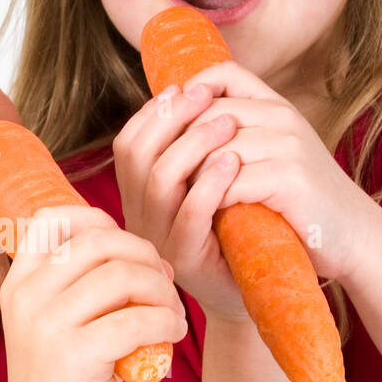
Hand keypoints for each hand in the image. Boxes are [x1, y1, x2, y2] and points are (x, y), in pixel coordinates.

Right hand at [0, 205, 188, 381]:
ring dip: (161, 290)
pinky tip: (172, 334)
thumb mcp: (55, 324)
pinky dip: (167, 321)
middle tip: (164, 283)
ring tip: (172, 313)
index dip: (101, 222)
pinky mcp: (75, 355)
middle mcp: (27, 296)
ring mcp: (47, 324)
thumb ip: (79, 285)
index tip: (129, 252)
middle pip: (100, 241)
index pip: (55, 219)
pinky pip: (138, 318)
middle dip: (144, 256)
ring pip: (123, 275)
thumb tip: (143, 253)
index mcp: (19, 283)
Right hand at [112, 82, 248, 319]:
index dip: (152, 113)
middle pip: (137, 156)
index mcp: (137, 199)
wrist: (254, 293)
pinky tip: (232, 162)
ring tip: (227, 123)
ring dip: (193, 143)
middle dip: (171, 118)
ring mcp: (159, 241)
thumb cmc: (236, 232)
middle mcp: (139, 219)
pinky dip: (209, 183)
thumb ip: (193, 152)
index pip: (128, 145)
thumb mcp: (207, 188)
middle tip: (206, 95)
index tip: (182, 89)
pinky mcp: (185, 261)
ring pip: (160, 180)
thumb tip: (197, 90)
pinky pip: (190, 214)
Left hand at [177, 59, 372, 284]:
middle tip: (167, 179)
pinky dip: (213, 201)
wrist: (354, 239)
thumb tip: (179, 129)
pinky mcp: (290, 178)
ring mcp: (288, 145)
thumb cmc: (304, 205)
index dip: (187, 96)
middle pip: (207, 114)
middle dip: (180, 147)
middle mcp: (283, 118)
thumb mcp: (272, 159)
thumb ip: (238, 138)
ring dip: (192, 179)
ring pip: (213, 149)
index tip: (171, 132)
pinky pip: (230, 182)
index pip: (223, 75)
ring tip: (185, 203)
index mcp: (277, 107)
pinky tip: (211, 218)